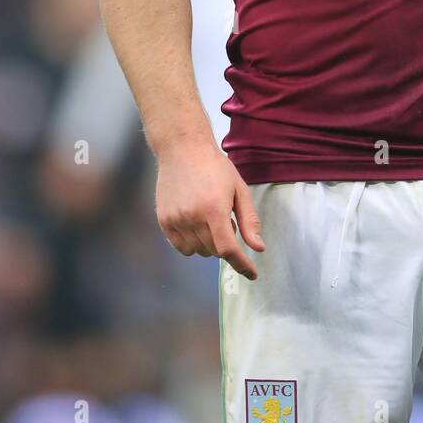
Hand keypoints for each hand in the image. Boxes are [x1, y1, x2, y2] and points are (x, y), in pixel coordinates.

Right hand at [155, 141, 264, 277]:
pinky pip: (181, 247)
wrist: (183, 149)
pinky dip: (192, 244)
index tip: (252, 274)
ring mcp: (176, 219)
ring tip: (210, 218)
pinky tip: (196, 225)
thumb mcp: (239, 189)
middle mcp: (192, 217)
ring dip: (209, 244)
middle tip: (226, 220)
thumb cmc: (215, 167)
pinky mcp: (164, 220)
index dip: (242, 265)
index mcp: (214, 208)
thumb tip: (258, 248)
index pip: (228, 249)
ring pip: (198, 251)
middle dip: (225, 243)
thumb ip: (249, 220)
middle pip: (214, 250)